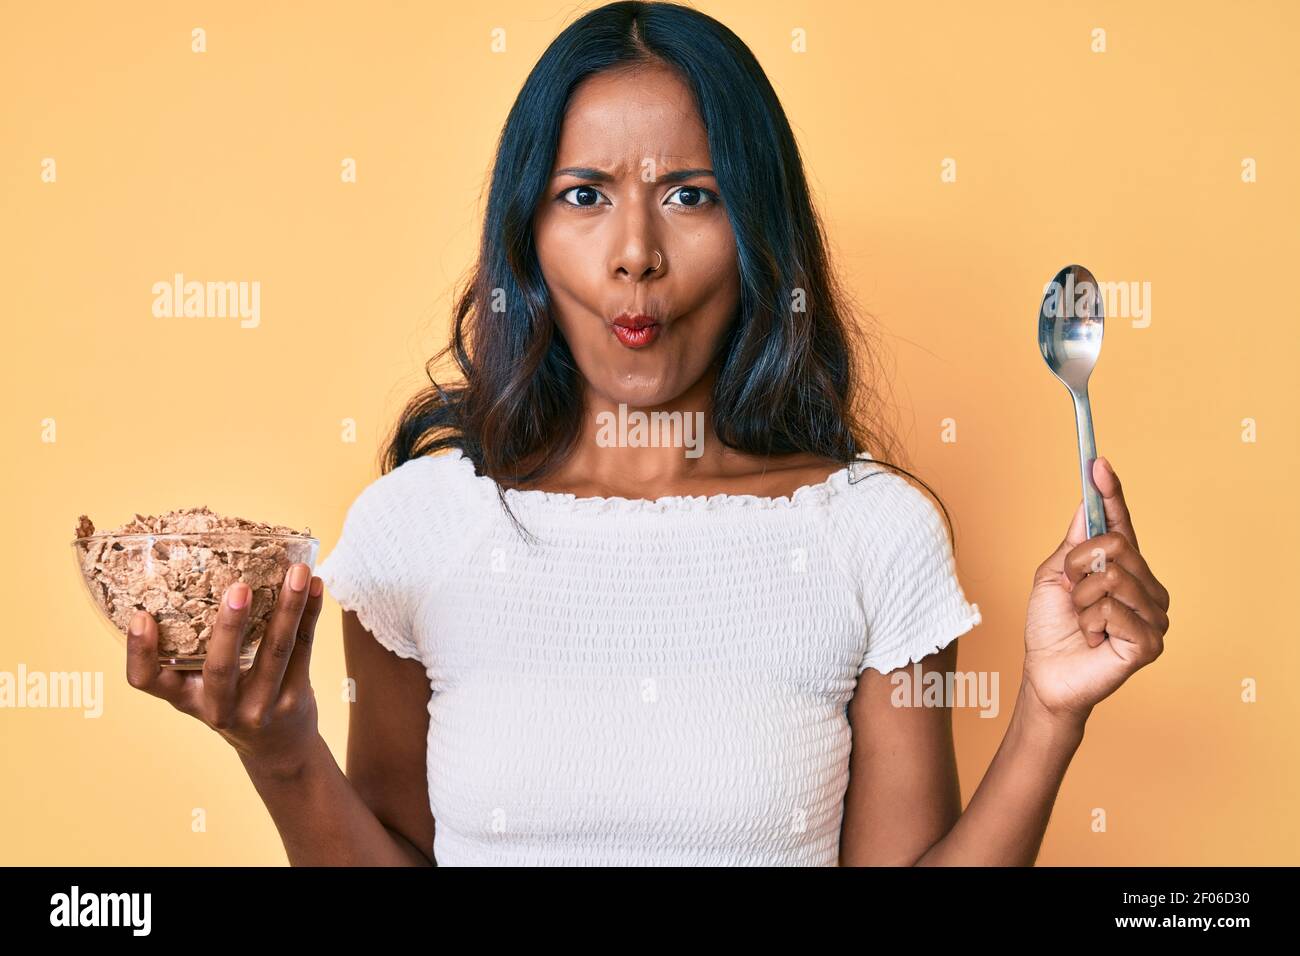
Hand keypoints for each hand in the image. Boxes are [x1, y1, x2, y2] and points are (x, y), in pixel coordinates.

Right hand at [125, 562, 323, 771]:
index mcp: (187, 697)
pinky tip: (318, 586)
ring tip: (297, 572)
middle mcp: (220, 707)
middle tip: (239, 587)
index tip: (140, 616)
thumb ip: (195, 649)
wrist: (278, 749)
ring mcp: (260, 706)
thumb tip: (203, 571)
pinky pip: (304, 649)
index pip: (148, 682)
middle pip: (221, 668)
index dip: (139, 653)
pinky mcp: (294, 698)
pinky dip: (311, 614)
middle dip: (230, 627)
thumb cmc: (233, 703)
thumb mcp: (203, 688)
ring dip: (289, 607)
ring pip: (275, 651)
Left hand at [1022, 458, 1170, 726]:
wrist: (1045, 676)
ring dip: (1082, 599)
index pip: (1121, 524)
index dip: (1110, 493)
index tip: (1097, 462)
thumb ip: (1074, 542)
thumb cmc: (1050, 629)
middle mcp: (1146, 587)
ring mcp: (1153, 614)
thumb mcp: (1053, 575)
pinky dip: (1091, 622)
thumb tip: (1086, 502)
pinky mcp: (1151, 641)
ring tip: (1083, 620)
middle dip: (1078, 565)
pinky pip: (1114, 608)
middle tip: (1071, 592)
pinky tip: (1094, 639)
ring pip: (1113, 575)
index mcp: (1124, 569)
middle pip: (1116, 544)